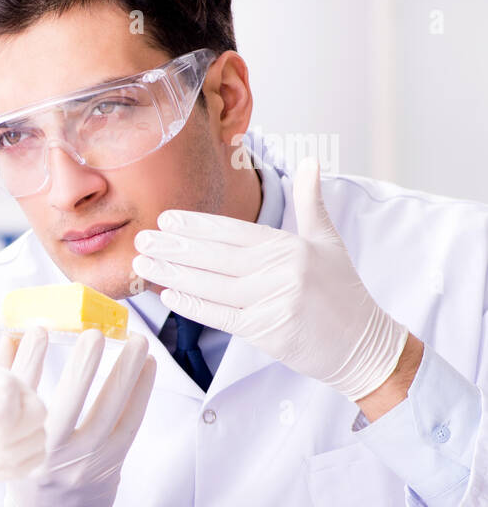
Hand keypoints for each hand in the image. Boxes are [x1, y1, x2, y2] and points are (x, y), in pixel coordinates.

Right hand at [0, 328, 155, 506]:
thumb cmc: (26, 469)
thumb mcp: (5, 434)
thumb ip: (10, 384)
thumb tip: (11, 334)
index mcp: (18, 443)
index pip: (21, 394)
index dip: (28, 360)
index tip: (36, 328)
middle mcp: (50, 453)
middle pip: (68, 405)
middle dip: (83, 367)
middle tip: (95, 333)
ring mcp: (85, 460)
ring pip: (108, 412)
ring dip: (126, 373)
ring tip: (137, 341)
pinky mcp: (111, 462)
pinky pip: (131, 423)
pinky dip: (141, 393)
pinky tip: (149, 367)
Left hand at [131, 157, 406, 401]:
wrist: (365, 345)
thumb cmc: (341, 292)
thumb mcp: (328, 242)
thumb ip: (311, 203)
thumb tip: (310, 161)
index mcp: (292, 246)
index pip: (234, 232)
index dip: (197, 225)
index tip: (165, 219)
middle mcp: (282, 271)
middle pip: (217, 256)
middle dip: (175, 247)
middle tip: (141, 238)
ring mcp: (274, 301)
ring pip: (212, 285)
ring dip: (173, 274)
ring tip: (143, 264)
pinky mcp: (268, 331)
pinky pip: (220, 315)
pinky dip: (192, 305)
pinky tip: (167, 294)